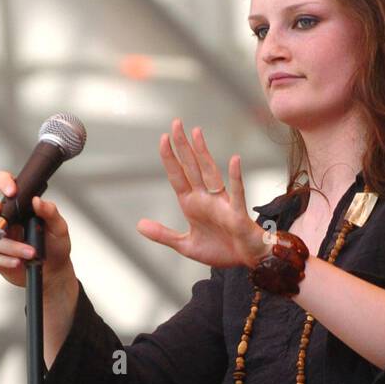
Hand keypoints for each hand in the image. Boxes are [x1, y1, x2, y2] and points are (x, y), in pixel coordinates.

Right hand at [0, 171, 73, 289]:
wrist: (54, 271)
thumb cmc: (55, 246)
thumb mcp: (59, 228)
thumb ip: (50, 212)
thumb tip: (38, 200)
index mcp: (19, 206)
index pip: (5, 185)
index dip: (4, 182)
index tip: (12, 191)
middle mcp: (6, 219)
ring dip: (12, 245)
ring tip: (31, 252)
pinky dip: (6, 260)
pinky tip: (18, 262)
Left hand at [136, 119, 267, 269]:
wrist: (245, 261)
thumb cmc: (220, 250)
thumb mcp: (186, 245)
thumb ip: (163, 235)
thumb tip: (139, 225)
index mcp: (192, 204)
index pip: (177, 176)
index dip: (169, 159)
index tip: (163, 138)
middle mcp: (206, 198)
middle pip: (191, 167)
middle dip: (183, 146)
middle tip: (176, 122)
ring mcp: (222, 203)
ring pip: (210, 173)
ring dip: (203, 153)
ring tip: (196, 132)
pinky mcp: (237, 213)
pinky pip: (237, 193)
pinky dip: (236, 178)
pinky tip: (234, 161)